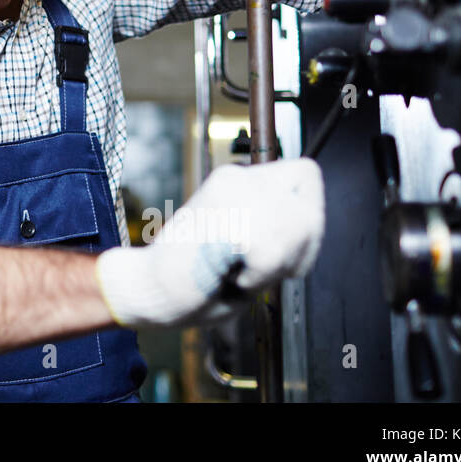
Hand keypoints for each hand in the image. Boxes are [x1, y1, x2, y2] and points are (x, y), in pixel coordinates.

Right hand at [94, 158, 325, 328]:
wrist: (149, 287)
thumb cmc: (194, 274)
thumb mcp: (239, 235)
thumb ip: (272, 220)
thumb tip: (311, 217)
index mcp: (238, 178)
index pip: (305, 174)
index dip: (310, 211)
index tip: (289, 244)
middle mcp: (237, 177)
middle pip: (309, 206)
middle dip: (301, 247)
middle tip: (264, 267)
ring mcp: (233, 195)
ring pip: (299, 226)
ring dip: (279, 262)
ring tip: (244, 271)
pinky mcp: (228, 218)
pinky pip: (275, 250)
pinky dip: (260, 274)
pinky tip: (235, 276)